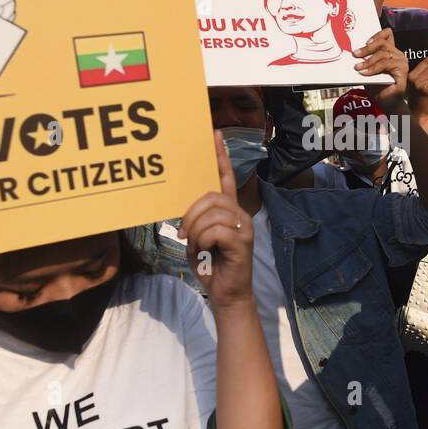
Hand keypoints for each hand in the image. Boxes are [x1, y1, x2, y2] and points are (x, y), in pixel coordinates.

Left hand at [179, 132, 254, 308]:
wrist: (226, 294)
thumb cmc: (211, 266)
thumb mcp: (197, 237)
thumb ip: (196, 219)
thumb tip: (183, 210)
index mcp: (229, 210)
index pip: (225, 176)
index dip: (219, 155)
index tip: (213, 134)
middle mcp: (240, 213)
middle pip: (210, 196)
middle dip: (191, 214)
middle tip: (183, 234)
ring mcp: (244, 226)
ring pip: (211, 213)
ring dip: (195, 231)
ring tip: (195, 246)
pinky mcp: (243, 241)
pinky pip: (216, 230)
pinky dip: (203, 241)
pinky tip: (206, 251)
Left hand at [354, 27, 409, 114]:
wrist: (385, 102)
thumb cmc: (377, 86)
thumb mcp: (368, 69)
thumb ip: (366, 59)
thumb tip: (355, 52)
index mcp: (391, 51)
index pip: (387, 34)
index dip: (377, 34)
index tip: (365, 41)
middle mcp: (398, 55)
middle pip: (383, 43)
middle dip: (367, 48)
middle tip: (355, 54)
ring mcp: (402, 62)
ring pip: (383, 54)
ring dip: (368, 61)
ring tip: (358, 67)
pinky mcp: (402, 71)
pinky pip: (385, 64)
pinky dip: (373, 68)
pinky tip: (365, 73)